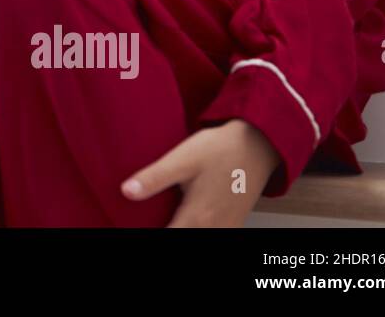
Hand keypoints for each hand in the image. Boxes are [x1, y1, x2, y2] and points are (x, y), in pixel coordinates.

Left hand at [121, 119, 281, 226]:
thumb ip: (154, 178)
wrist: (258, 143)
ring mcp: (227, 226)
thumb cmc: (220, 149)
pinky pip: (214, 233)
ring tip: (167, 220)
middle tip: (149, 222)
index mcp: (197, 216)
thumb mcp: (181, 159)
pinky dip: (197, 229)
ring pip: (199, 240)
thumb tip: (126, 191)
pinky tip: (188, 220)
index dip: (151, 232)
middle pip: (183, 240)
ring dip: (181, 230)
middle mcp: (213, 227)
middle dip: (167, 231)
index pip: (168, 238)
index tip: (134, 226)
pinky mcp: (235, 221)